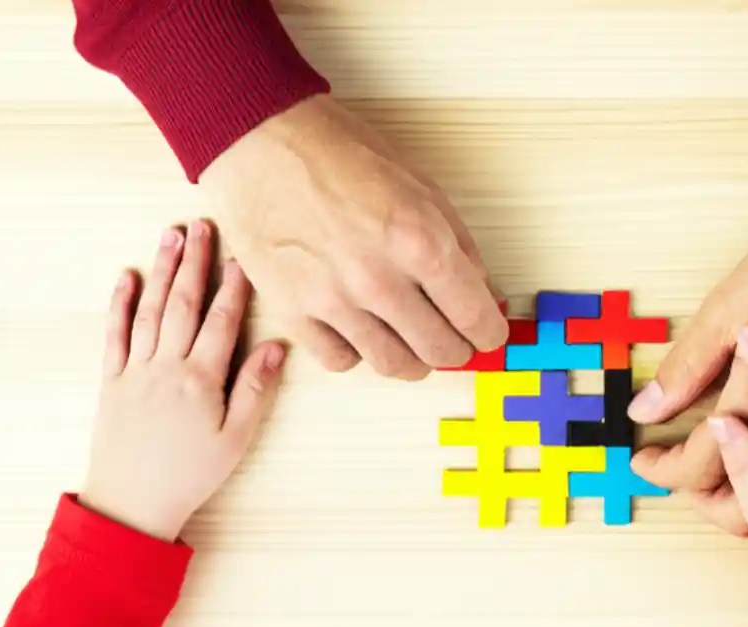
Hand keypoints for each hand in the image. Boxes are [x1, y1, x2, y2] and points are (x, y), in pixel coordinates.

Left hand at [80, 221, 287, 540]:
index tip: (244, 253)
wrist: (131, 505)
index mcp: (200, 381)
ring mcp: (135, 371)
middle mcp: (165, 368)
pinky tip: (126, 276)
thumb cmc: (191, 475)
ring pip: (149, 310)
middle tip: (203, 224)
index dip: (235, 285)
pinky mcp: (112, 381)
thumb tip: (276, 345)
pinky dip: (119, 304)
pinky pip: (114, 334)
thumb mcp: (236, 439)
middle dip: (195, 262)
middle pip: (183, 304)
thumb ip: (255, 389)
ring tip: (171, 235)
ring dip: (161, 270)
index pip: (222, 321)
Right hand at [199, 95, 507, 379]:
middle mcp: (378, 279)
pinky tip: (361, 328)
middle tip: (454, 340)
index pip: (475, 318)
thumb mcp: (420, 185)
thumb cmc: (338, 152)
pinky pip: (340, 360)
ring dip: (411, 359)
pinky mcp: (292, 311)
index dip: (489, 333)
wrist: (259, 140)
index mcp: (420, 241)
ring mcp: (332, 300)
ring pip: (392, 364)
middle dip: (456, 350)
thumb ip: (457, 244)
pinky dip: (358, 351)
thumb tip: (480, 292)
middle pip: (439, 351)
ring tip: (411, 340)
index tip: (487, 333)